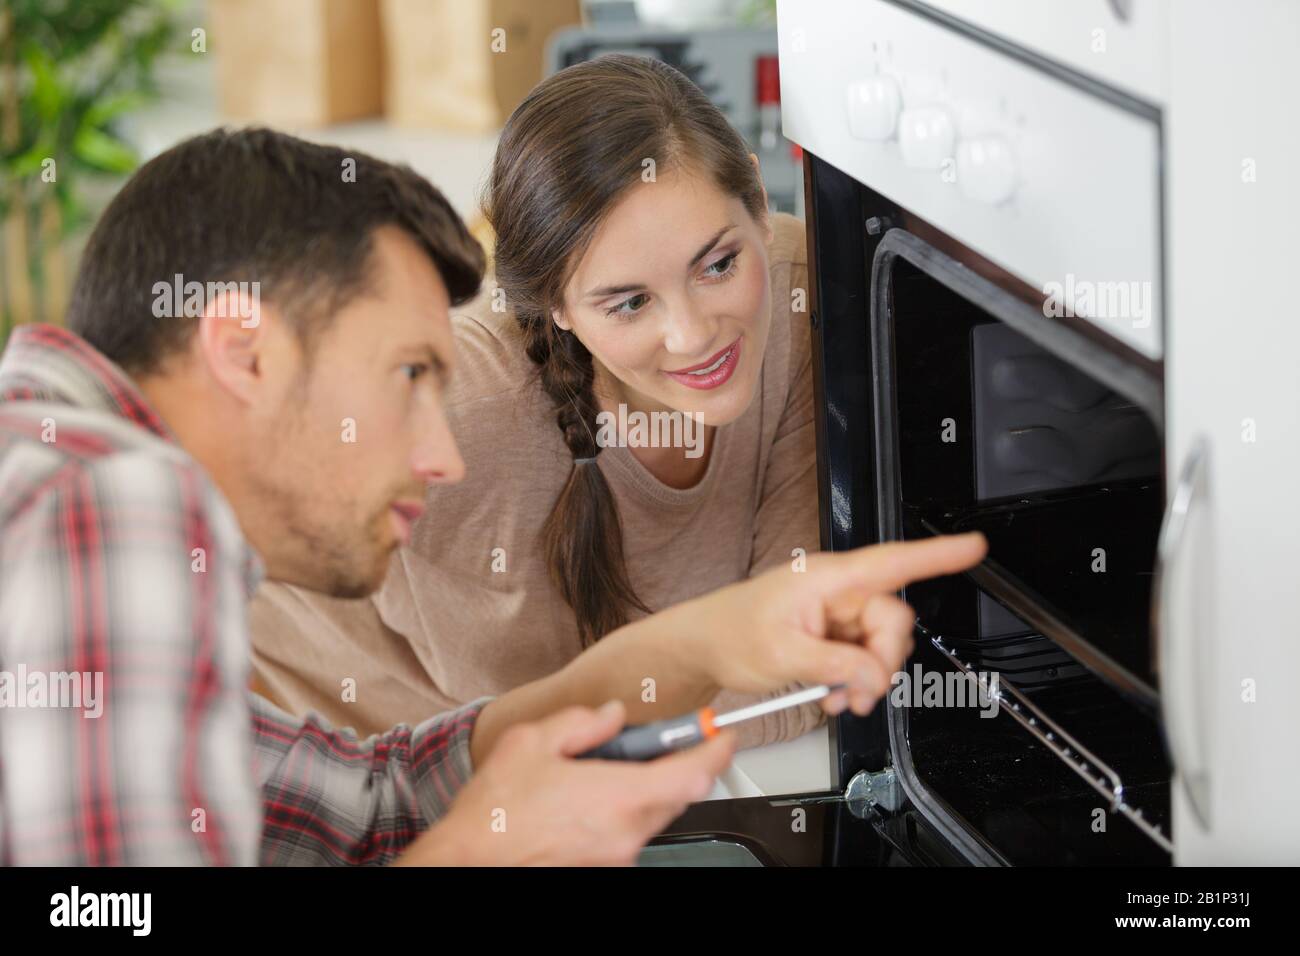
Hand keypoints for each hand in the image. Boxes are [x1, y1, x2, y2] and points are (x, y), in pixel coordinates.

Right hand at [396, 700, 735, 865]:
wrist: (470, 861)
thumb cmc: (496, 810)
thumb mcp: (533, 742)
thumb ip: (583, 722)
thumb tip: (612, 715)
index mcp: (619, 796)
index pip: (693, 773)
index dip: (715, 750)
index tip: (721, 733)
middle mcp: (626, 831)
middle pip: (678, 793)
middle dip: (676, 764)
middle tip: (656, 741)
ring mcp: (616, 855)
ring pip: (654, 813)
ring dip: (645, 787)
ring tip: (602, 769)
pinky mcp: (603, 867)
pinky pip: (629, 832)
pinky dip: (624, 809)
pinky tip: (587, 797)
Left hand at [687, 533, 986, 715]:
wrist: (704, 645)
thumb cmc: (730, 632)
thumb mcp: (782, 654)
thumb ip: (835, 664)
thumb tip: (873, 675)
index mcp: (827, 579)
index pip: (892, 561)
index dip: (937, 555)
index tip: (974, 547)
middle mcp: (837, 591)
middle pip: (892, 621)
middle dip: (882, 662)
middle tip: (857, 691)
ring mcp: (835, 613)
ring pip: (880, 645)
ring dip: (866, 679)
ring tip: (837, 698)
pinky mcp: (831, 634)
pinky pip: (861, 658)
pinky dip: (853, 681)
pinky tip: (832, 695)